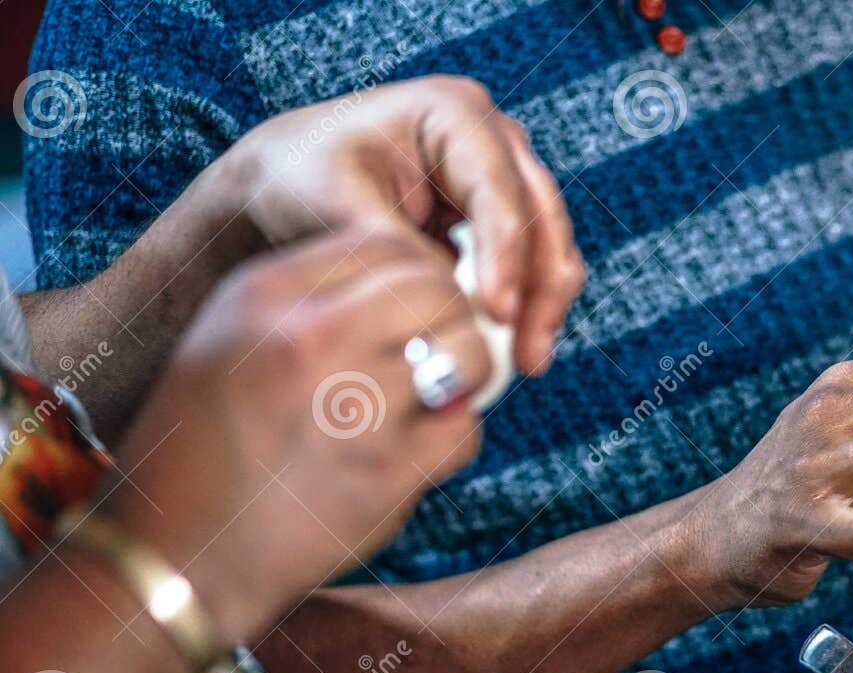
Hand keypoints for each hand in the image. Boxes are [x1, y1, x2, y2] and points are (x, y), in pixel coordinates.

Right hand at [101, 225, 488, 642]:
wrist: (177, 554)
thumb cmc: (202, 449)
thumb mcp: (225, 343)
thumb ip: (305, 302)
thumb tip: (404, 281)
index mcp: (264, 296)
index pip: (384, 242)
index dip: (417, 274)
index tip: (416, 309)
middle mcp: (309, 339)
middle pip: (436, 288)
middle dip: (454, 317)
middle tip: (443, 351)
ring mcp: (352, 405)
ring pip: (465, 354)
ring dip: (466, 375)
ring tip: (437, 399)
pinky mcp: (386, 472)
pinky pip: (463, 431)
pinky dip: (453, 440)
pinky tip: (421, 453)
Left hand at [220, 76, 582, 372]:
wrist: (283, 190)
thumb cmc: (301, 181)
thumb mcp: (339, 213)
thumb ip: (403, 256)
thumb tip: (458, 308)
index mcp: (454, 111)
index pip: (498, 189)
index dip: (507, 255)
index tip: (496, 314)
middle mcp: (492, 139)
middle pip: (543, 215)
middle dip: (542, 289)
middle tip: (529, 352)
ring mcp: (502, 179)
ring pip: (549, 245)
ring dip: (544, 306)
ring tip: (527, 362)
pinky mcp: (499, 222)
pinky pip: (532, 267)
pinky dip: (527, 309)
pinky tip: (513, 352)